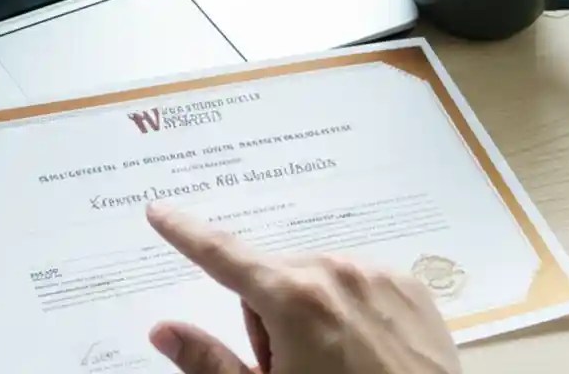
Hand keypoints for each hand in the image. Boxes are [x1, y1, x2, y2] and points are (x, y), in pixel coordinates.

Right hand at [146, 204, 460, 373]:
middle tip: (288, 365)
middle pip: (271, 277)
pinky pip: (357, 281)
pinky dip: (349, 307)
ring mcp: (377, 274)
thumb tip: (162, 329)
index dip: (186, 233)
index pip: (223, 256)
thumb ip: (210, 363)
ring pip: (314, 277)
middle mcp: (335, 271)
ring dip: (309, 308)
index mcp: (293, 299)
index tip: (159, 211)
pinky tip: (364, 349)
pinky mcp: (409, 285)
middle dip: (267, 312)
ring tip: (333, 360)